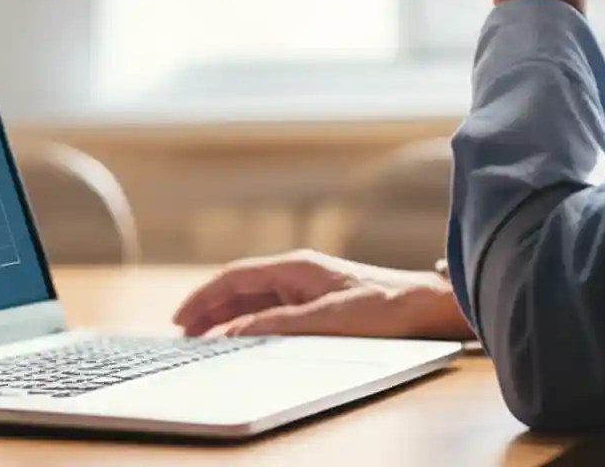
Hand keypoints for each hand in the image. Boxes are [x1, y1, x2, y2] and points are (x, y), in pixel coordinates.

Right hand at [172, 250, 473, 339]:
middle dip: (208, 308)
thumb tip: (236, 330)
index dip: (203, 296)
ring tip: (202, 338)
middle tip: (184, 334)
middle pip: (238, 287)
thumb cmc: (384, 306)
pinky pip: (269, 308)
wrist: (423, 305)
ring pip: (252, 298)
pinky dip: (247, 321)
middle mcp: (296, 272)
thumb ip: (281, 322)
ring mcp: (305, 286)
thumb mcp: (330, 318)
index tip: (180, 318)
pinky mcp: (315, 301)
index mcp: (295, 267)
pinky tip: (240, 336)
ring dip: (225, 316)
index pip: (234, 276)